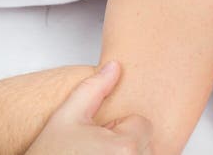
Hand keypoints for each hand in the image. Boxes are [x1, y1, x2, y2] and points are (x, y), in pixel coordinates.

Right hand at [26, 61, 152, 154]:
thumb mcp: (67, 117)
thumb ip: (93, 88)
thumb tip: (114, 66)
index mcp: (127, 147)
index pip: (141, 123)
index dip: (117, 128)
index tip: (97, 136)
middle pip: (145, 141)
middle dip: (124, 142)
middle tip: (93, 150)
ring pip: (142, 154)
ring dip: (124, 154)